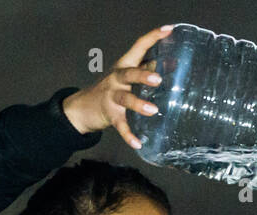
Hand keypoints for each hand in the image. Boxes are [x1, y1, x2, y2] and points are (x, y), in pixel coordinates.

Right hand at [61, 25, 171, 149]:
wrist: (82, 107)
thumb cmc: (113, 89)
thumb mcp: (128, 76)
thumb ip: (147, 69)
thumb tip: (173, 63)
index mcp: (124, 66)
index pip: (139, 47)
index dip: (153, 37)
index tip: (169, 30)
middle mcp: (117, 79)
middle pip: (129, 73)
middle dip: (142, 75)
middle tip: (158, 79)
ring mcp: (111, 97)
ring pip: (125, 99)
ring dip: (138, 104)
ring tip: (153, 110)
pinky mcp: (109, 115)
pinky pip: (120, 126)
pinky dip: (128, 135)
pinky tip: (137, 143)